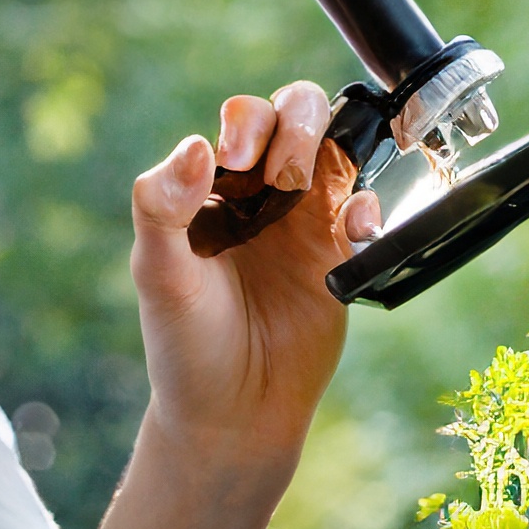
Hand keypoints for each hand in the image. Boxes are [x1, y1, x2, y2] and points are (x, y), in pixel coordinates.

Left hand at [129, 82, 381, 458]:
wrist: (234, 412)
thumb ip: (162, 207)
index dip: (248, 124)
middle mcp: (260, 194)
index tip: (238, 160)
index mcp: (211, 188)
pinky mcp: (339, 254)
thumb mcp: (160, 275)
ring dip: (334, 149)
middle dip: (298, 122)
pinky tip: (355, 232)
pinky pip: (365, 207)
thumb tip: (195, 145)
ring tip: (312, 191)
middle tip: (283, 173)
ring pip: (335, 150)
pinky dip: (369, 206)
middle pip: (295, 117)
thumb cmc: (185, 344)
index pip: (241, 122)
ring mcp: (304, 221)